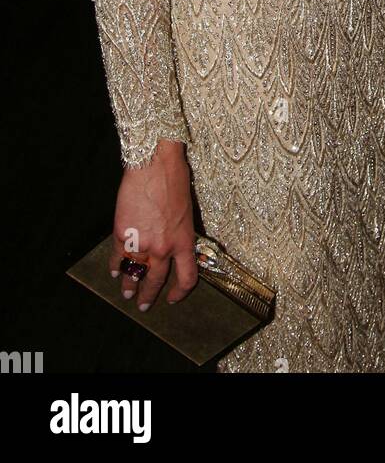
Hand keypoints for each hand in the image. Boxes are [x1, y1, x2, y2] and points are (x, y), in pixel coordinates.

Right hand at [109, 139, 198, 310]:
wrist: (155, 164)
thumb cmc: (175, 180)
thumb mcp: (186, 211)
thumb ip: (180, 232)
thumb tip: (174, 245)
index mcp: (184, 241)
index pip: (187, 278)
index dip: (180, 292)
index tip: (173, 297)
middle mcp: (164, 248)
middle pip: (157, 281)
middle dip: (149, 295)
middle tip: (144, 304)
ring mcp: (142, 243)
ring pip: (135, 274)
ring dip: (130, 286)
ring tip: (127, 293)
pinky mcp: (123, 234)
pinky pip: (118, 258)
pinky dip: (115, 267)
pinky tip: (114, 271)